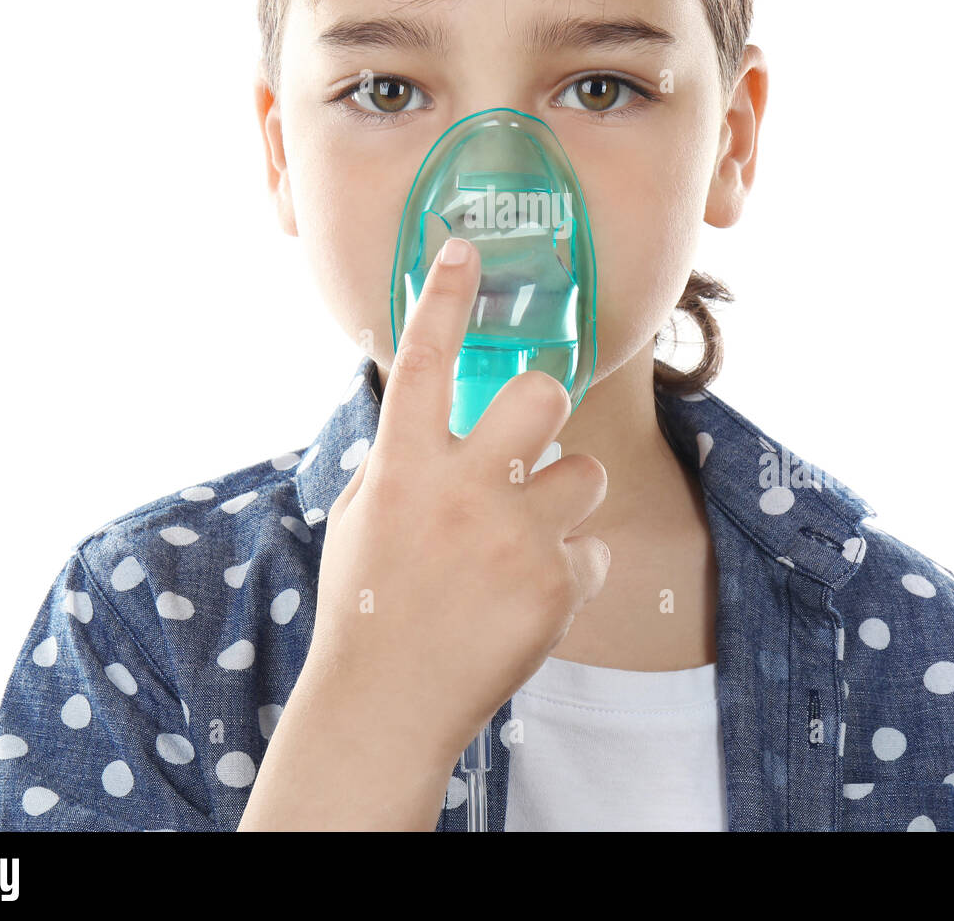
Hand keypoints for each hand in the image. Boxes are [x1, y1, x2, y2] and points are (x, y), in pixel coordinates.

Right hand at [306, 235, 610, 766]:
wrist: (388, 704)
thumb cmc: (367, 603)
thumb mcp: (361, 518)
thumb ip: (398, 461)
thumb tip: (427, 418)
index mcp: (402, 467)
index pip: (421, 360)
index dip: (443, 298)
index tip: (461, 249)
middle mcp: (460, 492)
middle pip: (538, 395)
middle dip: (545, 402)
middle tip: (531, 434)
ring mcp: (514, 538)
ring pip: (584, 471)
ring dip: (564, 498)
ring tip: (526, 541)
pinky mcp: (557, 585)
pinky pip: (593, 547)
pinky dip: (570, 568)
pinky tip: (529, 598)